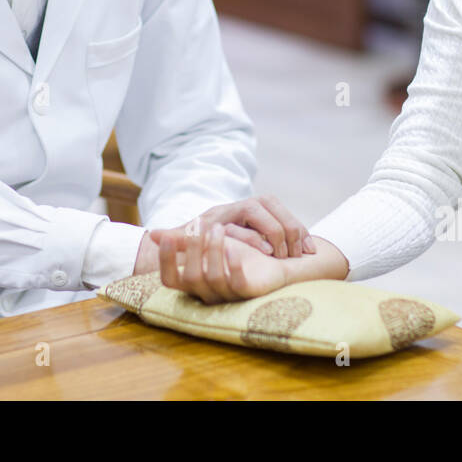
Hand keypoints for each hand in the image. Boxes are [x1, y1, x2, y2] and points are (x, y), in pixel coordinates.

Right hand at [158, 224, 288, 303]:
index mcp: (194, 282)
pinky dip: (232, 265)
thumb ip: (184, 240)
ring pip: (214, 277)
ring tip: (219, 227)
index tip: (168, 236)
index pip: (169, 280)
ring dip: (214, 249)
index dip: (165, 260)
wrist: (271, 262)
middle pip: (191, 277)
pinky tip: (232, 247)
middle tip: (199, 225)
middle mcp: (207, 292)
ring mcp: (227, 295)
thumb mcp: (208, 243)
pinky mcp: (248, 292)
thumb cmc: (237, 254)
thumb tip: (153, 233)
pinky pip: (237, 284)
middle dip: (193, 248)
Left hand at [181, 195, 315, 258]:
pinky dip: (301, 234)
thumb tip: (152, 234)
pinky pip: (291, 221)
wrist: (204, 233)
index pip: (253, 209)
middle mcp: (244, 206)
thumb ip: (176, 239)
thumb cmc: (196, 240)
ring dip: (297, 232)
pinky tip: (309, 250)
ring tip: (305, 254)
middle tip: (291, 255)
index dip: (265, 231)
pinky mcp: (270, 218)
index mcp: (227, 210)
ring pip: (284, 213)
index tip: (273, 253)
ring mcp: (259, 209)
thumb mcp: (187, 240)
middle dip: (286, 230)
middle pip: (273, 206)